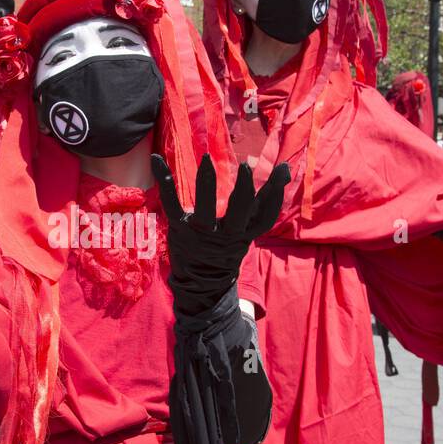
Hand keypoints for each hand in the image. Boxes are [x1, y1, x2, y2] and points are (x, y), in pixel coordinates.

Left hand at [153, 153, 289, 315]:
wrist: (201, 284)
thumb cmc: (228, 248)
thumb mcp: (249, 229)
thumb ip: (265, 201)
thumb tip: (286, 167)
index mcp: (245, 234)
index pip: (265, 214)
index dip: (274, 193)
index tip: (282, 169)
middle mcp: (226, 234)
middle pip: (240, 210)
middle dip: (244, 189)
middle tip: (245, 166)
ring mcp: (201, 231)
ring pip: (205, 208)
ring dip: (207, 183)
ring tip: (207, 160)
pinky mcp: (180, 228)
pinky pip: (171, 202)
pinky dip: (164, 180)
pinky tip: (157, 160)